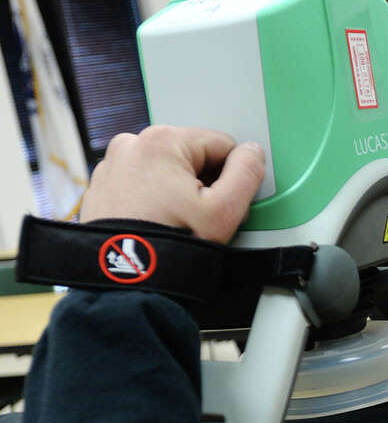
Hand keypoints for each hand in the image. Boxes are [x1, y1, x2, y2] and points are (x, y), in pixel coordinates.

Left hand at [80, 126, 264, 243]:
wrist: (124, 281)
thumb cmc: (167, 245)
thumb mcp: (225, 210)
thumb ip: (247, 173)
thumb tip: (252, 153)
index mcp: (163, 141)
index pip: (221, 144)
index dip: (231, 176)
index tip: (220, 202)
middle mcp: (131, 145)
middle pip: (191, 156)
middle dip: (201, 183)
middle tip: (198, 217)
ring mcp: (112, 165)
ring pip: (166, 169)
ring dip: (176, 191)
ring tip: (175, 222)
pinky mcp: (102, 186)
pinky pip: (140, 183)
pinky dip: (151, 199)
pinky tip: (156, 222)